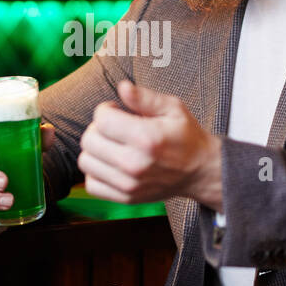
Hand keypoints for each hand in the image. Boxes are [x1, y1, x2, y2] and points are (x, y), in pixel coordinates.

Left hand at [78, 80, 221, 208]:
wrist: (200, 171)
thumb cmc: (186, 136)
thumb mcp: (173, 109)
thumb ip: (145, 97)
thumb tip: (122, 87)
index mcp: (146, 138)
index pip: (102, 119)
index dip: (106, 109)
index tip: (117, 110)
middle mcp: (134, 164)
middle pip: (89, 140)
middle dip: (98, 128)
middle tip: (115, 127)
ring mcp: (129, 185)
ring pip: (85, 162)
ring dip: (95, 150)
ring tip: (112, 145)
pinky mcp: (126, 198)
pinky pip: (91, 184)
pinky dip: (96, 172)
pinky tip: (110, 163)